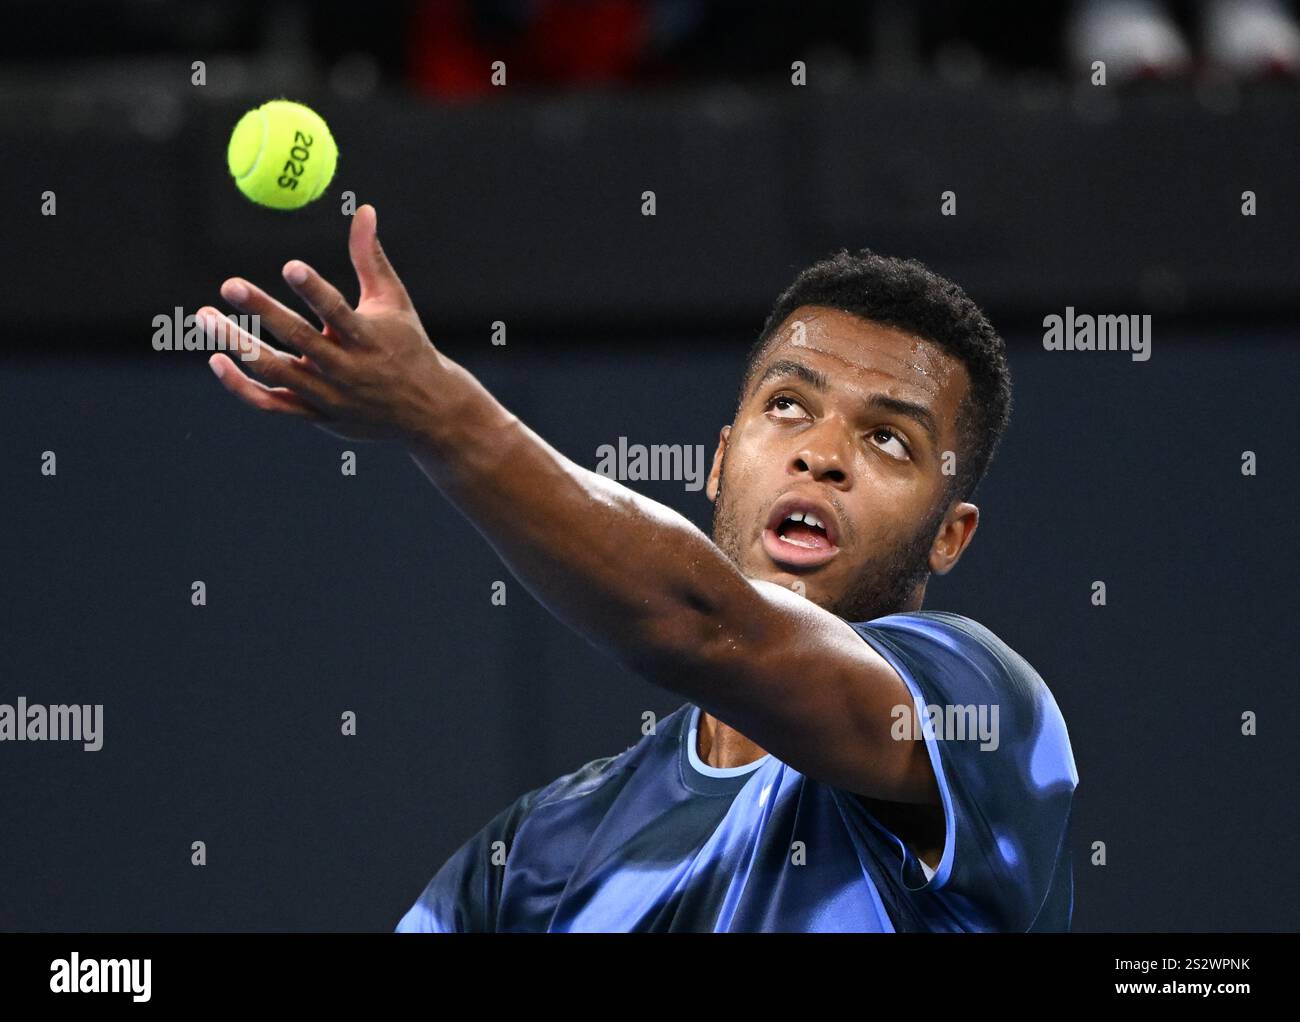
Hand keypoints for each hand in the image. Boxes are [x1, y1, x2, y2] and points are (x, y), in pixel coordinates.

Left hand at [200, 204, 444, 443]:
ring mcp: (328, 395)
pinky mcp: (316, 415)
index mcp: (367, 338)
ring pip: (276, 372)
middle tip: (230, 284)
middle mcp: (346, 368)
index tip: (290, 266)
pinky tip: (217, 359)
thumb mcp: (394, 301)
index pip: (338, 312)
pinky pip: (271, 404)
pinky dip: (241, 386)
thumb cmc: (407, 345)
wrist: (427, 411)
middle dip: (264, 311)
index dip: (314, 290)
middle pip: (299, 340)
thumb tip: (363, 209)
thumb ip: (370, 257)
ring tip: (204, 317)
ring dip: (238, 345)